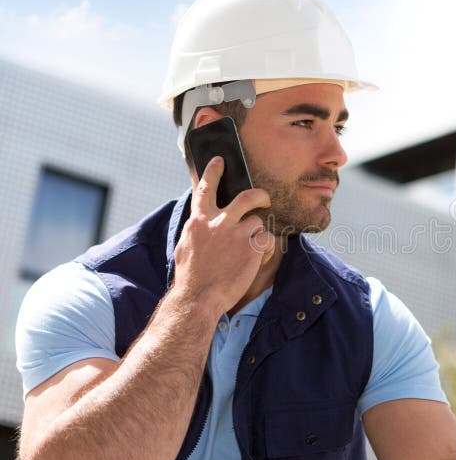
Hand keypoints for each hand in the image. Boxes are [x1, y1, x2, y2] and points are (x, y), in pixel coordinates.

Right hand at [172, 156, 273, 314]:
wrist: (198, 299)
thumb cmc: (190, 277)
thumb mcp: (185, 246)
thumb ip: (196, 229)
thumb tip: (199, 219)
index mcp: (199, 221)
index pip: (206, 188)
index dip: (214, 171)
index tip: (221, 160)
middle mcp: (217, 222)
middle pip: (246, 197)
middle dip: (259, 195)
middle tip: (264, 198)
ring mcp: (235, 233)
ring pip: (258, 221)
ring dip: (257, 235)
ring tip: (249, 251)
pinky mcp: (251, 247)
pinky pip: (266, 241)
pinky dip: (264, 250)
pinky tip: (256, 261)